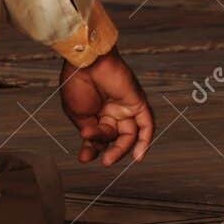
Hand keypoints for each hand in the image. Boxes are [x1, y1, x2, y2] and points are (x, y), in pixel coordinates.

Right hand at [58, 49, 154, 165]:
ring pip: (129, 135)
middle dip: (107, 150)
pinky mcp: (137, 102)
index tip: (84, 158)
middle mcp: (112, 111)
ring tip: (109, 159)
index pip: (99, 136)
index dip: (92, 149)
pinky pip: (146, 125)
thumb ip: (90, 132)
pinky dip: (145, 141)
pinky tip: (139, 156)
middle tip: (102, 160)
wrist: (85, 63)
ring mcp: (125, 107)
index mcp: (96, 112)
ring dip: (121, 149)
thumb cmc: (77, 83)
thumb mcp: (78, 115)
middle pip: (115, 138)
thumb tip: (94, 146)